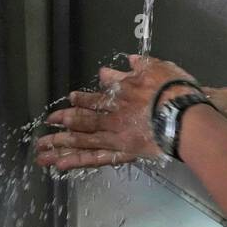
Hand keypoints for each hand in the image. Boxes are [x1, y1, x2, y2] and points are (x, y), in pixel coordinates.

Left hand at [36, 54, 199, 171]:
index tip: (68, 100)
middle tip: (44, 130)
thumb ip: (137, 66)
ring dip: (60, 146)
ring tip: (40, 152)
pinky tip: (60, 165)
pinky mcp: (123, 153)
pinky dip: (77, 161)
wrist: (185, 115)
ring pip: (82, 141)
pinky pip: (96, 159)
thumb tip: (124, 62)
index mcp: (119, 95)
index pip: (95, 98)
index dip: (80, 100)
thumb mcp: (155, 69)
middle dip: (61, 125)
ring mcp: (115, 135)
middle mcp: (111, 115)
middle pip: (82, 122)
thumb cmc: (173, 90)